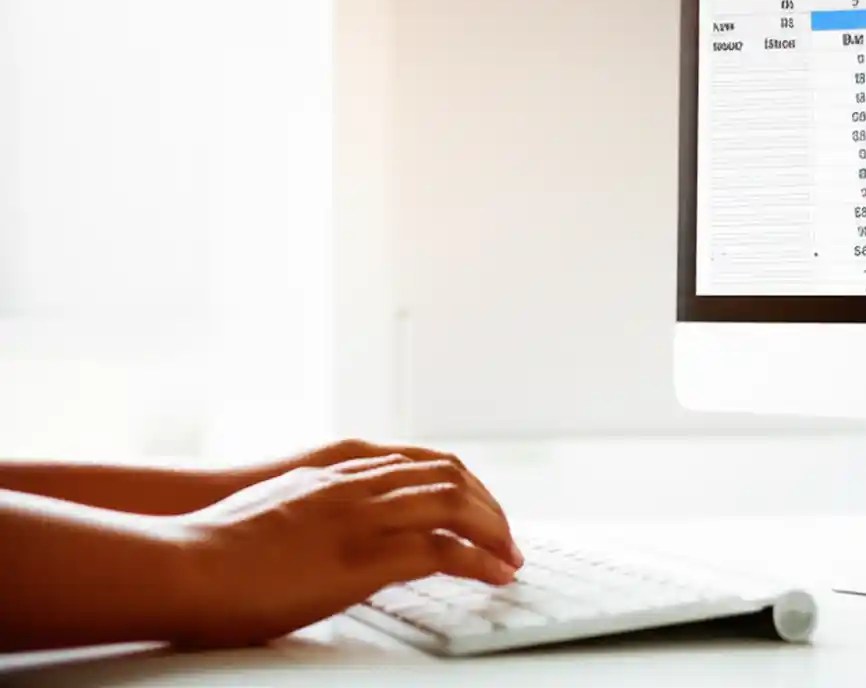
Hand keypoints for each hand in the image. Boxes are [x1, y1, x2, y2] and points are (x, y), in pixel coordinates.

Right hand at [172, 454, 521, 647]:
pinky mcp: (363, 558)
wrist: (182, 561)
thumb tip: (328, 530)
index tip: (480, 506)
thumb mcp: (276, 508)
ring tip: (512, 557)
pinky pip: (442, 552)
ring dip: (494, 531)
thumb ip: (313, 507)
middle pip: (449, 476)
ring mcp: (361, 517)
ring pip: (455, 505)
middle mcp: (356, 484)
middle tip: (506, 535)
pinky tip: (494, 576)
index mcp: (336, 470)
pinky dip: (479, 562)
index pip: (422, 461)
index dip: (461, 483)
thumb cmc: (214, 544)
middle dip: (488, 505)